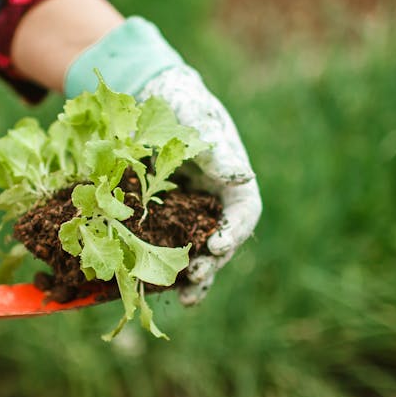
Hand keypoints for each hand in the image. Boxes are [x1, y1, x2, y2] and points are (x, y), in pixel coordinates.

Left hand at [138, 66, 260, 304]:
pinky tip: (153, 285)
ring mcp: (191, 211)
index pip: (245, 212)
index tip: (217, 246)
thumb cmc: (181, 103)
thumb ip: (216, 149)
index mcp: (233, 179)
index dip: (234, 232)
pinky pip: (168, 245)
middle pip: (223, 240)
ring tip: (185, 299)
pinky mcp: (165, 216)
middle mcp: (216, 200)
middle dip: (212, 263)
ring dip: (194, 276)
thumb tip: (241, 175)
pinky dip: (163, 266)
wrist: (150, 98)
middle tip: (194, 277)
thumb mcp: (197, 118)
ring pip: (198, 250)